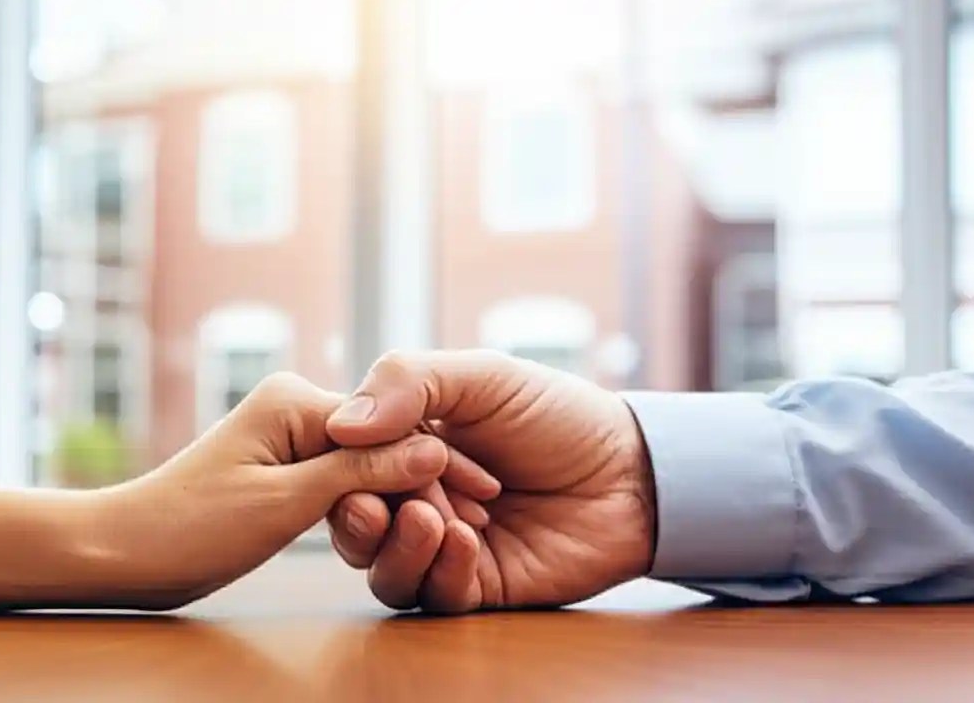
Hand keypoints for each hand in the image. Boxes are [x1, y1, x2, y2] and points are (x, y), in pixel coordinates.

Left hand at [87, 372, 455, 610]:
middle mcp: (297, 407)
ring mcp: (292, 436)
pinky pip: (345, 480)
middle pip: (385, 442)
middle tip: (484, 516)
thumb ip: (361, 472)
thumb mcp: (285, 503)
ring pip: (368, 465)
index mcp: (296, 400)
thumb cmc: (191, 527)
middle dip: (430, 480)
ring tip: (459, 526)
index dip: (439, 464)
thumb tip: (432, 445)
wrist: (124, 550)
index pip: (389, 428)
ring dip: (406, 495)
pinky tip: (408, 526)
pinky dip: (374, 504)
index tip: (487, 496)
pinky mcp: (286, 466)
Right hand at [325, 350, 657, 613]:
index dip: (349, 463)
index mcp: (405, 446)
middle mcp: (416, 499)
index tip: (363, 452)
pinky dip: (441, 569)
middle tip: (381, 502)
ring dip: (399, 545)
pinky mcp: (477, 589)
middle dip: (361, 513)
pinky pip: (436, 596)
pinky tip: (469, 540)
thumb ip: (410, 381)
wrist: (631, 470)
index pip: (347, 463)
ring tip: (431, 518)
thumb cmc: (558, 415)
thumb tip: (342, 424)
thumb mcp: (483, 377)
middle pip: (354, 522)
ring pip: (384, 569)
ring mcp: (444, 549)